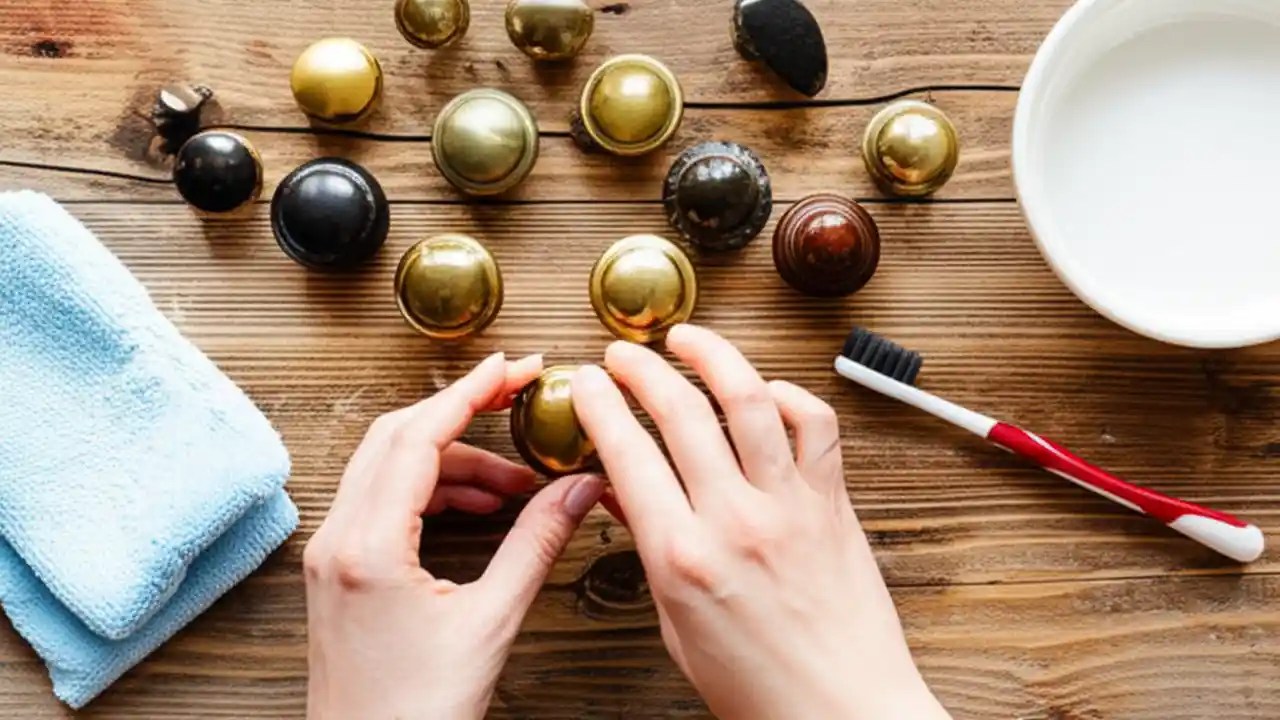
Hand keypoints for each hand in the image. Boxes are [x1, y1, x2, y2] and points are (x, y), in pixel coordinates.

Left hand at [304, 353, 604, 719]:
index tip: (512, 367)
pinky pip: (382, 502)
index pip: (419, 436)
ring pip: (388, 469)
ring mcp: (331, 556)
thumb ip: (536, 543)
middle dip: (460, 412)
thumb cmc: (418, 712)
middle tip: (515, 396)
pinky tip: (479, 509)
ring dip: (453, 461)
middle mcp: (338, 541)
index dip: (470, 392)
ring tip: (516, 485)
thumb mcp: (491, 622)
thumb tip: (580, 488)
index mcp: (369, 547)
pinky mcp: (338, 572)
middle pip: (396, 438)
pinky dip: (432, 492)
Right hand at [571, 325, 949, 719]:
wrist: (844, 714)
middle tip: (624, 354)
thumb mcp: (677, 626)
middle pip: (680, 411)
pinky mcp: (834, 504)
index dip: (600, 404)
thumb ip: (651, 550)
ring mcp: (790, 506)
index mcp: (682, 558)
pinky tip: (766, 390)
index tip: (588, 381)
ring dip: (712, 355)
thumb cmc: (760, 689)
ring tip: (688, 338)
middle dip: (641, 368)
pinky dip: (789, 394)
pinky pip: (816, 425)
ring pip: (749, 399)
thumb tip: (621, 494)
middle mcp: (736, 520)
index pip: (627, 452)